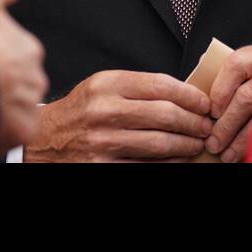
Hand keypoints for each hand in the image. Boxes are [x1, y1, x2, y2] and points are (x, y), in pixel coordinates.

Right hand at [24, 69, 212, 161]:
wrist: (44, 140)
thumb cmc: (79, 111)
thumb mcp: (102, 86)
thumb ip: (137, 87)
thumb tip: (183, 94)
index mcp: (107, 84)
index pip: (161, 85)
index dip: (190, 95)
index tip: (204, 102)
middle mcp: (104, 110)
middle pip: (165, 114)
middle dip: (194, 122)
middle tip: (206, 125)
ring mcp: (103, 141)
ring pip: (160, 143)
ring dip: (187, 145)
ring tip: (197, 143)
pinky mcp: (103, 166)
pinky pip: (148, 166)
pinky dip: (170, 163)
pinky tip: (179, 159)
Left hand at [205, 42, 251, 161]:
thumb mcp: (247, 59)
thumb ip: (225, 67)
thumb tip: (200, 78)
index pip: (234, 68)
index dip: (220, 93)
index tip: (211, 113)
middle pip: (246, 98)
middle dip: (226, 125)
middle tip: (212, 143)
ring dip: (241, 141)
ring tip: (226, 155)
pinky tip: (247, 153)